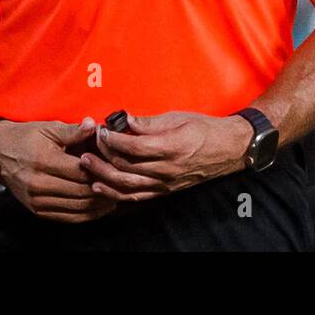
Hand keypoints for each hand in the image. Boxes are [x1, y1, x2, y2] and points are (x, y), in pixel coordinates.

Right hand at [0, 117, 118, 222]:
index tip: (117, 168)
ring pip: (76, 207)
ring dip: (98, 205)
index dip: (100, 171)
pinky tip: (99, 208)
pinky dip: (85, 215)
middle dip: (103, 189)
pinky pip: (66, 217)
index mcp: (43, 160)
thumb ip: (72, 130)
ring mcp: (36, 200)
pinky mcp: (37, 210)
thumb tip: (94, 125)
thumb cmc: (26, 136)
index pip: (80, 171)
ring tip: (116, 197)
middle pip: (80, 191)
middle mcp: (38, 183)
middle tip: (121, 185)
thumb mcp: (48, 128)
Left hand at [81, 111, 252, 203]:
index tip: (100, 129)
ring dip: (103, 176)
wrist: (229, 149)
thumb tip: (126, 120)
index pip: (133, 147)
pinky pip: (136, 196)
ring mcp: (166, 183)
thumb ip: (149, 122)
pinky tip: (100, 187)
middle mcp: (168, 169)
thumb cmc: (204, 129)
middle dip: (103, 155)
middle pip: (126, 167)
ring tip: (86, 164)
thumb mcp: (178, 117)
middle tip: (88, 144)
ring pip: (127, 185)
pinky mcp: (165, 191)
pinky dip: (115, 193)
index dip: (112, 139)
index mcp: (172, 147)